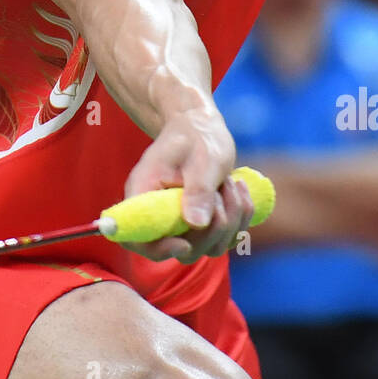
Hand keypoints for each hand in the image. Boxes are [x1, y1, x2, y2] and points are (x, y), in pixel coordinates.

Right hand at [121, 110, 253, 263]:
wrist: (202, 129)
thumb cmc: (195, 137)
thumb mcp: (200, 158)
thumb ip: (197, 190)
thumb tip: (195, 225)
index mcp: (144, 194)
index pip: (137, 238)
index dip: (158, 249)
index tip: (184, 243)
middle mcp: (159, 214)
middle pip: (182, 249)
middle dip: (212, 227)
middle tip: (222, 187)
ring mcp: (183, 223)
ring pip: (210, 246)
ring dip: (231, 219)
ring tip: (229, 183)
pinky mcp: (204, 225)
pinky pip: (227, 238)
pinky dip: (241, 218)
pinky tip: (239, 189)